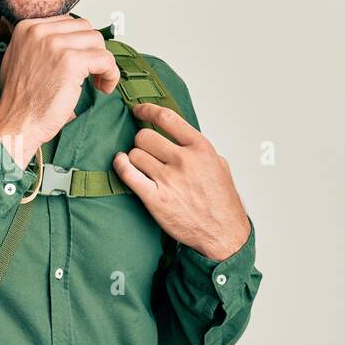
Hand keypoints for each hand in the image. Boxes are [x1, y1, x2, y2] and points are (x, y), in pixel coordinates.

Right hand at [0, 14, 120, 168]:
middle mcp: (40, 32)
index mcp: (27, 28)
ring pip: (97, 41)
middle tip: (91, 72)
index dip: (79, 43)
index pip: (68, 22)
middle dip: (92, 50)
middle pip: (85, 28)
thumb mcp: (17, 59)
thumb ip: (36, 44)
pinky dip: (110, 74)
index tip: (80, 62)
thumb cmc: (19, 100)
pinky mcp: (71, 62)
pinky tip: (104, 87)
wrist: (16, 123)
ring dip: (103, 62)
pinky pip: (105, 59)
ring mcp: (56, 45)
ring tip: (97, 81)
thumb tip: (61, 39)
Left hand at [113, 102, 251, 259]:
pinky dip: (121, 166)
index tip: (139, 110)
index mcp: (201, 148)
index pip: (167, 118)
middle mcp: (184, 161)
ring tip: (142, 166)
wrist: (222, 233)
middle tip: (145, 150)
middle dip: (142, 142)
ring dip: (135, 159)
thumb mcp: (219, 165)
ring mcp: (169, 180)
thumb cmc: (221, 201)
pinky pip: (128, 174)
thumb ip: (198, 148)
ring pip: (135, 155)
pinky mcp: (156, 198)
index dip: (147, 110)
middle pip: (145, 136)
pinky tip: (121, 163)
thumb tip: (179, 135)